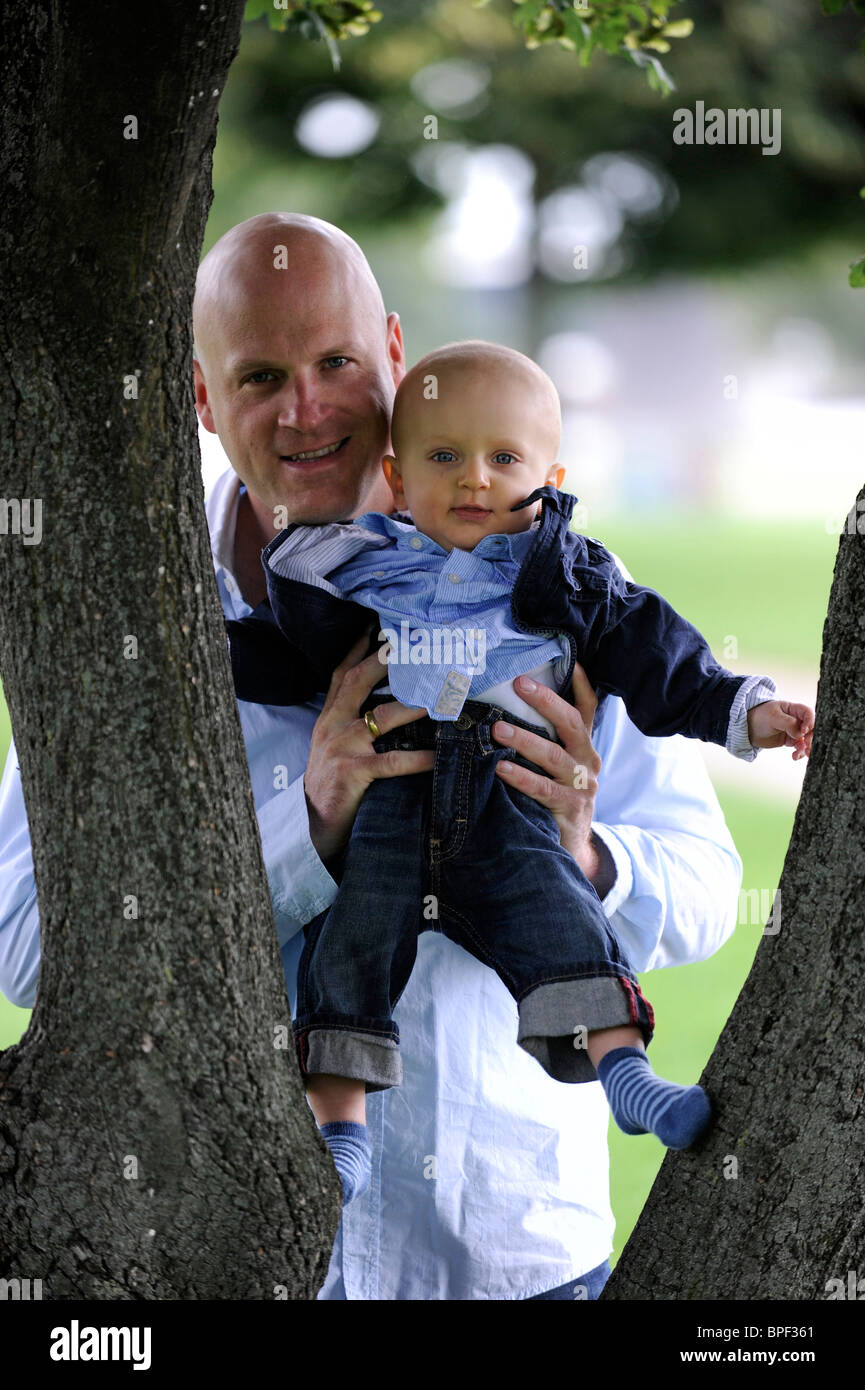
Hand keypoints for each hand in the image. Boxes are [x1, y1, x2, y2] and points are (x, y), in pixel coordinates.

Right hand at [304, 628, 434, 862]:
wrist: (313, 829)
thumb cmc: (333, 787)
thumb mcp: (336, 748)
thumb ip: (355, 724)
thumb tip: (392, 702)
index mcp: (329, 718)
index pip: (342, 674)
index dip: (358, 649)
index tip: (376, 626)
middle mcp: (332, 727)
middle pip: (358, 682)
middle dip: (384, 660)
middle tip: (412, 644)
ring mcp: (341, 749)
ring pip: (380, 716)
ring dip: (412, 704)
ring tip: (439, 695)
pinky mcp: (352, 774)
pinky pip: (391, 762)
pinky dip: (418, 758)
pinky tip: (437, 756)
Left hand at [491, 663, 613, 890]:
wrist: (571, 849)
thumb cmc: (553, 801)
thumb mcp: (554, 768)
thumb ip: (542, 741)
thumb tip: (502, 708)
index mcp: (583, 747)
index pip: (588, 707)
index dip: (580, 682)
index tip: (568, 658)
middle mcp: (588, 761)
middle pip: (571, 723)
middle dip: (545, 700)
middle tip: (518, 683)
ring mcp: (583, 786)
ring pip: (555, 755)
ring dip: (525, 739)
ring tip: (497, 728)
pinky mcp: (571, 809)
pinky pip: (544, 789)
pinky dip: (521, 777)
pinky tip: (500, 769)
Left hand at [746, 700, 813, 759]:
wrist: (748, 728)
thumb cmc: (759, 717)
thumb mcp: (773, 717)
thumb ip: (788, 724)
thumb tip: (800, 734)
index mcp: (793, 709)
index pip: (808, 713)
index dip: (810, 722)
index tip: (804, 731)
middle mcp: (796, 720)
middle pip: (811, 728)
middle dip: (810, 738)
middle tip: (805, 745)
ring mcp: (794, 731)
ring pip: (806, 739)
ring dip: (806, 747)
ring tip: (800, 753)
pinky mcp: (790, 740)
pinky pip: (799, 747)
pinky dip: (799, 752)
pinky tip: (795, 756)